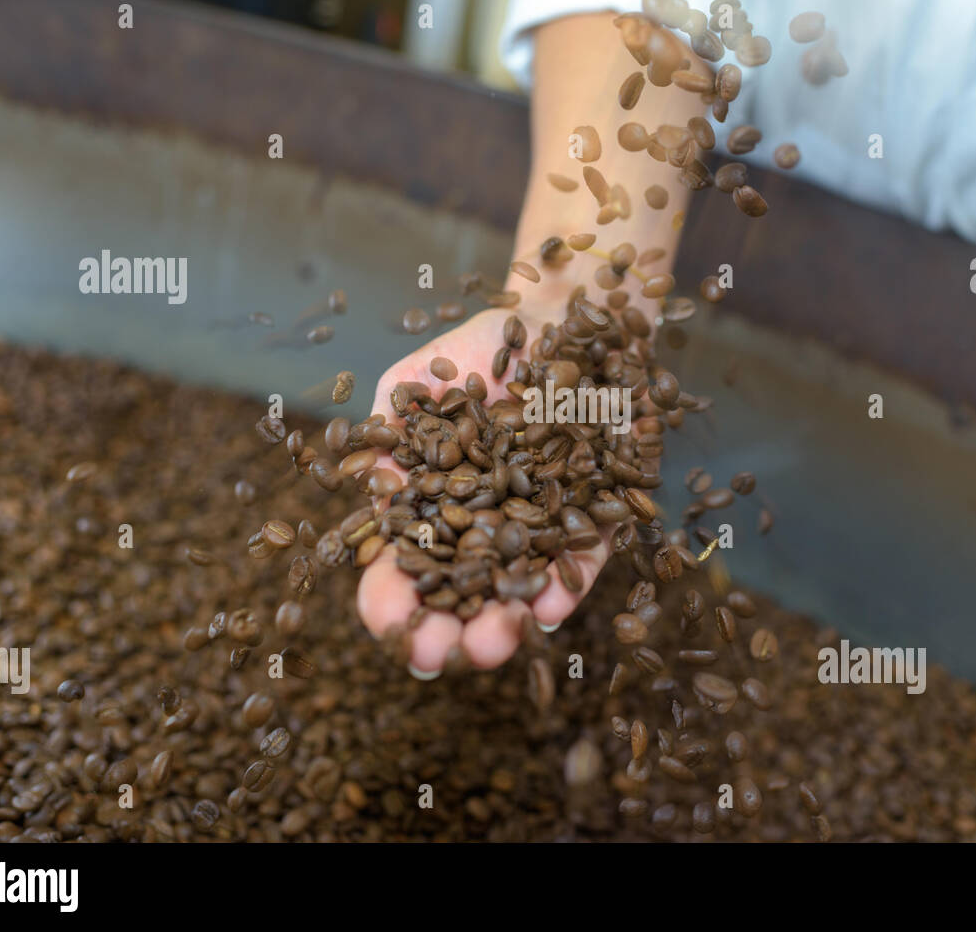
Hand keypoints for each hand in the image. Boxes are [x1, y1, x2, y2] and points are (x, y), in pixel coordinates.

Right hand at [354, 302, 612, 676]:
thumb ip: (389, 437)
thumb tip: (381, 497)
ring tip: (492, 640)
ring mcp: (538, 532)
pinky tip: (547, 608)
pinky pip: (579, 564)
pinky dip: (564, 588)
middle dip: (445, 635)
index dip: (391, 604)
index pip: (404, 573)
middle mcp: (483, 533)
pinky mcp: (594, 523)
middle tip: (434, 655)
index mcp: (431, 512)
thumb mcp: (413, 386)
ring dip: (503, 625)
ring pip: (518, 595)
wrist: (557, 321)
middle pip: (460, 600)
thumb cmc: (477, 354)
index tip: (388, 621)